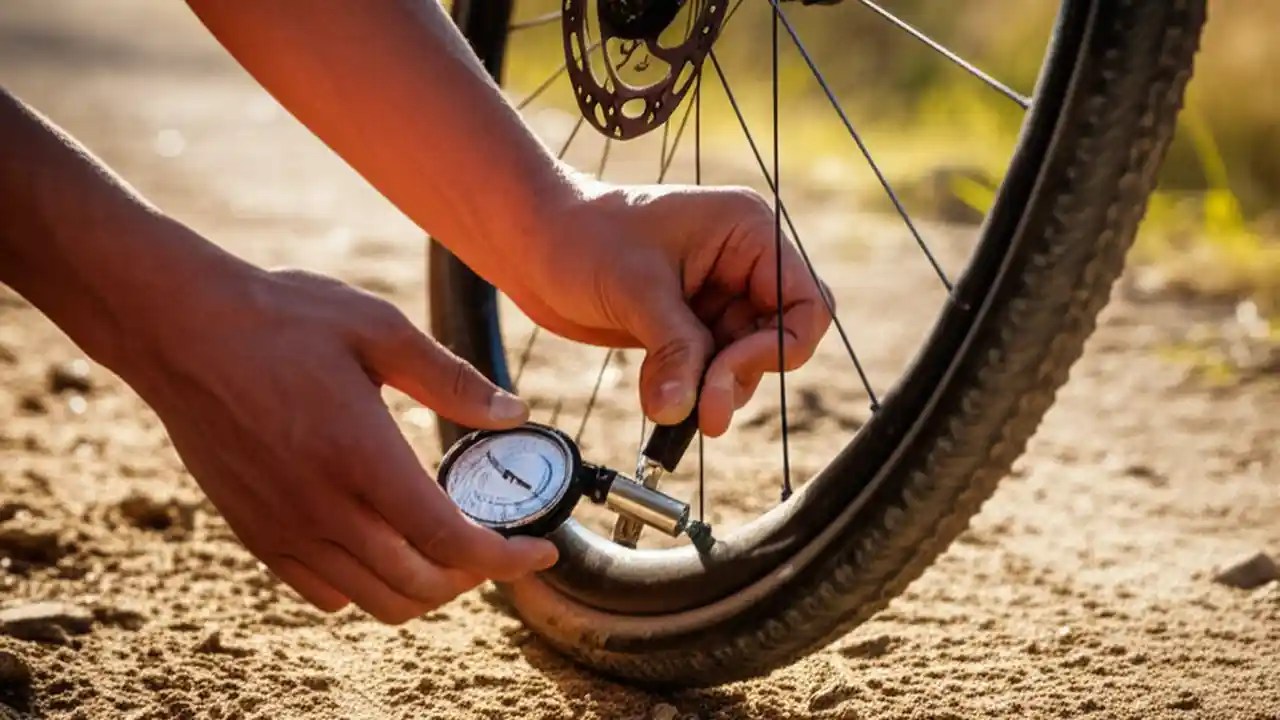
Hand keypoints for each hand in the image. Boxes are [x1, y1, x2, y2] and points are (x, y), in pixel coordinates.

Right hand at [119, 262, 556, 622]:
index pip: (454, 544)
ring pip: (375, 601)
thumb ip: (451, 379)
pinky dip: (370, 587)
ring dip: (426, 588)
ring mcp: (285, 529)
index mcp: (363, 459)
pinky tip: (384, 545)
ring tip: (447, 550)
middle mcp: (323, 509)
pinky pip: (326, 593)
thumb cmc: (283, 319)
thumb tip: (513, 413)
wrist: (181, 329)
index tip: (540, 552)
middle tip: (495, 543)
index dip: (509, 559)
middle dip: (474, 577)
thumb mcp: (378, 329)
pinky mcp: (257, 533)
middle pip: (420, 586)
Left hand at [499, 179, 832, 436]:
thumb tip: (682, 411)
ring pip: (746, 362)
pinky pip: (711, 369)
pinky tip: (658, 392)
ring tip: (668, 398)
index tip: (727, 375)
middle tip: (703, 412)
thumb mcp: (634, 289)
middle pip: (779, 339)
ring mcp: (717, 295)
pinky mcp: (690, 324)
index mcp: (748, 231)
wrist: (529, 240)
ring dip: (714, 388)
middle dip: (741, 375)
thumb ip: (671, 349)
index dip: (778, 349)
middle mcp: (743, 262)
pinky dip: (691, 388)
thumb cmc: (580, 236)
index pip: (804, 305)